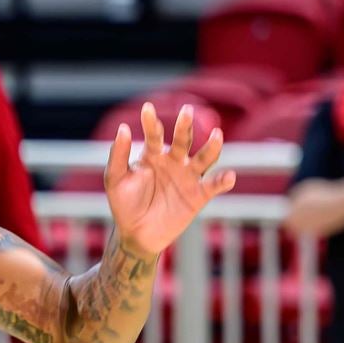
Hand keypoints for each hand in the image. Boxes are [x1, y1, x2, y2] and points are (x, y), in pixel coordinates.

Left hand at [105, 103, 236, 256]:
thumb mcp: (115, 179)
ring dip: (212, 147)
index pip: (154, 135)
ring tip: (217, 134)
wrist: (136, 234)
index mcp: (152, 156)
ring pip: (204, 158)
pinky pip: (214, 186)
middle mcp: (173, 162)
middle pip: (182, 140)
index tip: (146, 108)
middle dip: (185, 126)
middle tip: (187, 110)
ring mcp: (187, 178)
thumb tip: (123, 128)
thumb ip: (118, 155)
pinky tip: (228, 176)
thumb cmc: (124, 204)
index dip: (151, 122)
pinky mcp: (198, 196)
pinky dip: (222, 181)